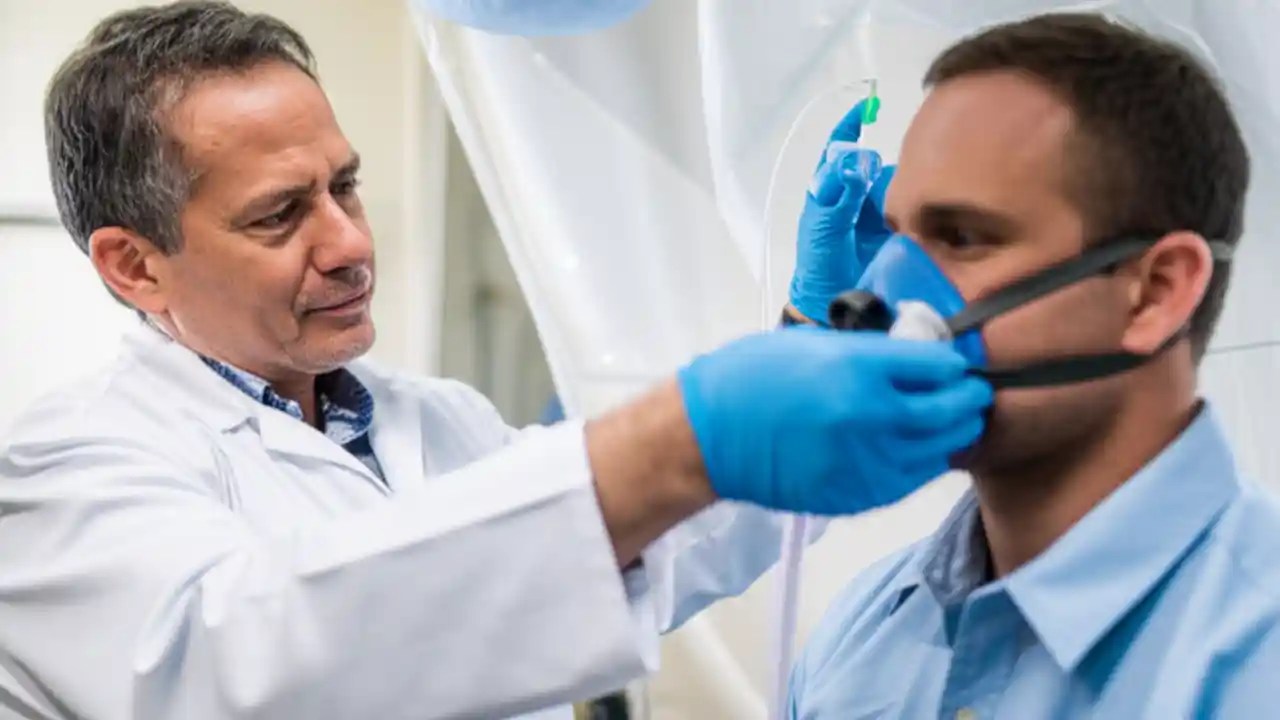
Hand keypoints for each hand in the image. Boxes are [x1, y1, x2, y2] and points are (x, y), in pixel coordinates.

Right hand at [677, 327, 990, 514]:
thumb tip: (911, 357)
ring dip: (951, 433)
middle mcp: (873, 415)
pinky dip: (923, 463)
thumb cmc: (750, 377)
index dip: (952, 362)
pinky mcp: (856, 494)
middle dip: (969, 397)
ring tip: (951, 422)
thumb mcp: (813, 342)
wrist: (710, 435)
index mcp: (860, 367)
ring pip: (940, 449)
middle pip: (951, 409)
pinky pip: (910, 480)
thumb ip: (867, 352)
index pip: (939, 364)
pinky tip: (918, 450)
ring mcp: (867, 460)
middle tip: (972, 391)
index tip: (953, 362)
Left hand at [788, 99, 895, 324]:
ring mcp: (875, 215)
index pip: (838, 154)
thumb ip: (836, 201)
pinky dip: (916, 204)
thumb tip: (852, 164)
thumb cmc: (819, 270)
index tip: (865, 108)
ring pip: (894, 185)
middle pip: (872, 166)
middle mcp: (853, 199)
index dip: (849, 129)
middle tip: (901, 167)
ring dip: (904, 185)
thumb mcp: (822, 234)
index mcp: (829, 195)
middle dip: (883, 164)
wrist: (833, 310)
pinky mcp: (896, 231)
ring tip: (914, 193)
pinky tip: (923, 209)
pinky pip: (909, 207)